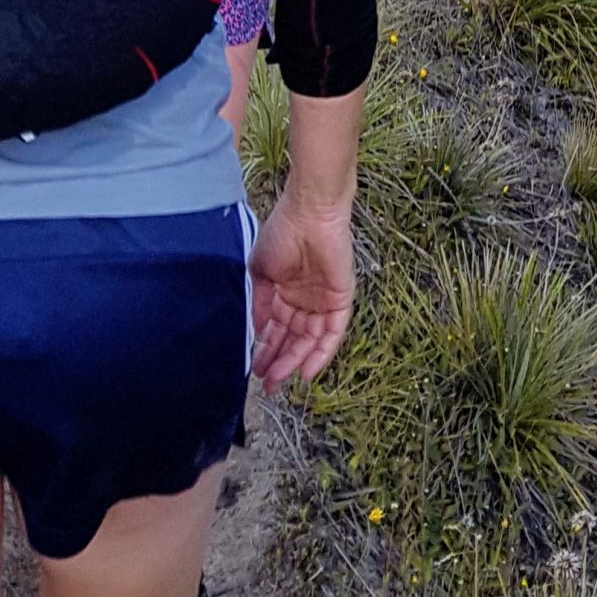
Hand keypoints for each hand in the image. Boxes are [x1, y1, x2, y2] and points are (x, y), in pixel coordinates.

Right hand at [250, 188, 355, 389]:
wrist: (309, 212)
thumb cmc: (282, 231)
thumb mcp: (260, 271)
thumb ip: (259, 303)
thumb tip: (257, 331)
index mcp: (285, 291)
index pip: (277, 329)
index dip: (266, 350)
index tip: (255, 369)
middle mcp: (305, 299)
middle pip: (293, 339)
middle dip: (279, 362)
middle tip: (267, 384)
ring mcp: (323, 300)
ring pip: (311, 340)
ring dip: (295, 362)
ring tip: (279, 380)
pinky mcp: (341, 298)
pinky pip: (333, 332)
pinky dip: (322, 353)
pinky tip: (306, 371)